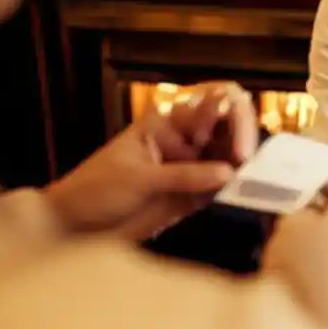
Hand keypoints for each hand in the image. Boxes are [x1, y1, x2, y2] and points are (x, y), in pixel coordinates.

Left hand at [44, 81, 257, 239]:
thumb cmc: (95, 189)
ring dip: (246, 165)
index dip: (233, 114)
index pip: (212, 102)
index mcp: (168, 122)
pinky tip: (245, 195)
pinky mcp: (192, 196)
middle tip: (246, 162)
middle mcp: (186, 139)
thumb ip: (183, 175)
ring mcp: (191, 167)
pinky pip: (222, 188)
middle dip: (244, 137)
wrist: (73, 226)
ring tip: (253, 181)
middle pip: (229, 126)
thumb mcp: (137, 178)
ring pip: (230, 156)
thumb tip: (228, 172)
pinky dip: (236, 190)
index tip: (235, 143)